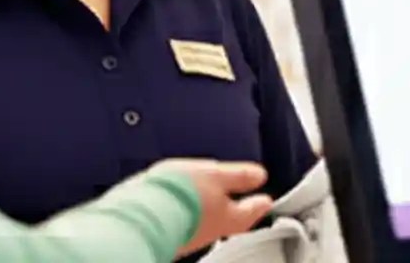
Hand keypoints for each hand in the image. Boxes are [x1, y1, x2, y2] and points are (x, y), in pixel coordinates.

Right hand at [150, 159, 272, 255]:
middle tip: (245, 205)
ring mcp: (191, 234)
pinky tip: (185, 206)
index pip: (251, 211)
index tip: (267, 200)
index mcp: (228, 216)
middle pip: (231, 221)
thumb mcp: (215, 174)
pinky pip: (188, 223)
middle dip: (238, 211)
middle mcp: (212, 231)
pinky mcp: (171, 233)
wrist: (142, 213)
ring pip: (209, 223)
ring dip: (213, 212)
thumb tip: (259, 175)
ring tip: (214, 202)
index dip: (259, 203)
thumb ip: (238, 176)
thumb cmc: (181, 193)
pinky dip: (191, 213)